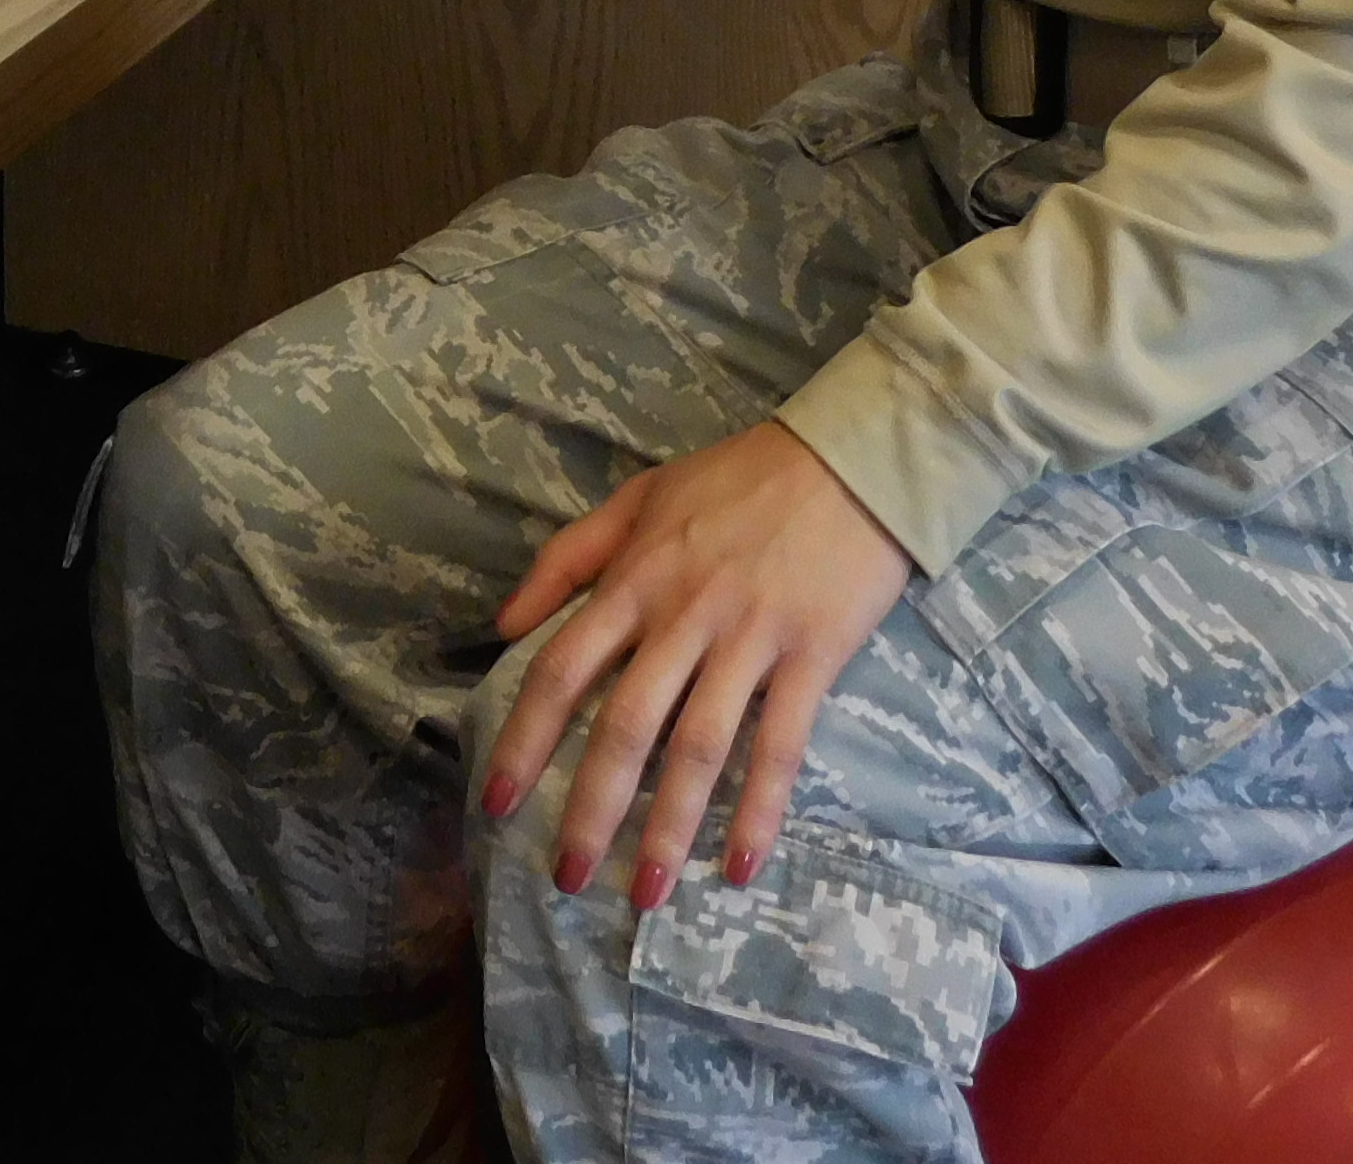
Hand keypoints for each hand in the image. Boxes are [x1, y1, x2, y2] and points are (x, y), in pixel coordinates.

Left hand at [479, 422, 912, 909]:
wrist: (852, 458)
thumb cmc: (740, 479)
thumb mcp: (639, 497)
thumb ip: (567, 558)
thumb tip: (503, 624)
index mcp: (635, 578)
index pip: (563, 669)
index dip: (527, 738)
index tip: (499, 800)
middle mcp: (684, 615)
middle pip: (625, 725)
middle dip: (591, 807)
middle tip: (566, 877)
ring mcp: (750, 639)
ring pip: (698, 747)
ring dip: (668, 827)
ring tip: (644, 894)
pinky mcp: (813, 656)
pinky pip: (780, 746)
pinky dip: (758, 810)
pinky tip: (737, 866)